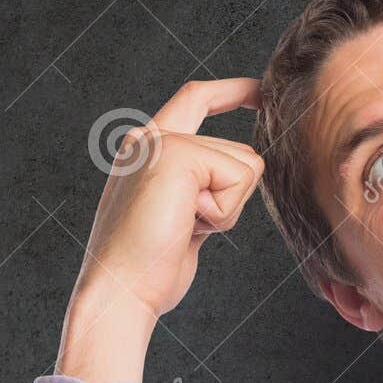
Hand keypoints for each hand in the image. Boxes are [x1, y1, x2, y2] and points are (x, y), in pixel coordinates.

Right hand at [57, 79, 263, 382]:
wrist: (120, 290)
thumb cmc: (151, 266)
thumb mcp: (181, 214)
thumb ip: (202, 185)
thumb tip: (245, 169)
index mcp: (146, 147)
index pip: (196, 99)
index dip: (234, 91)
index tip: (262, 91)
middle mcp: (151, 137)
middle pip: (241, 151)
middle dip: (234, 199)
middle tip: (188, 227)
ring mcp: (161, 143)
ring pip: (246, 164)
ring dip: (228, 208)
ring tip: (184, 226)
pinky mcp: (176, 155)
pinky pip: (240, 178)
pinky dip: (225, 212)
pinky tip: (188, 226)